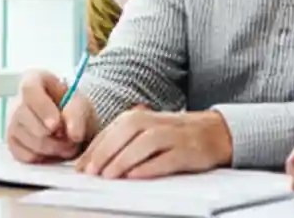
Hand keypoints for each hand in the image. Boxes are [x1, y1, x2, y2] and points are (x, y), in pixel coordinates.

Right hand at [6, 70, 97, 162]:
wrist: (72, 126)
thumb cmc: (73, 109)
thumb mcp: (81, 105)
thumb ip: (77, 114)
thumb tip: (73, 134)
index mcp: (33, 80)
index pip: (29, 90)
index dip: (42, 108)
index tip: (56, 125)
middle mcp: (18, 100)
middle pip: (25, 118)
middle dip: (52, 136)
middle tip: (73, 141)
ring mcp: (13, 123)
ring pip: (27, 139)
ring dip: (52, 149)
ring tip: (68, 146)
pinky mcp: (13, 143)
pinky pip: (25, 155)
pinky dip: (44, 158)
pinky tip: (55, 152)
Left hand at [75, 108, 231, 179]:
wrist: (213, 132)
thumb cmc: (172, 135)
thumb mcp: (145, 132)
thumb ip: (121, 143)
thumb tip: (92, 162)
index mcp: (138, 117)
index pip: (110, 131)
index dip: (93, 149)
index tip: (80, 168)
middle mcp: (153, 122)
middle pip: (125, 132)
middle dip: (105, 152)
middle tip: (91, 172)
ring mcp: (172, 135)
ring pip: (144, 144)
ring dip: (124, 159)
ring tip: (109, 176)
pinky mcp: (188, 150)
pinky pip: (167, 158)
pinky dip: (150, 167)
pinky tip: (136, 176)